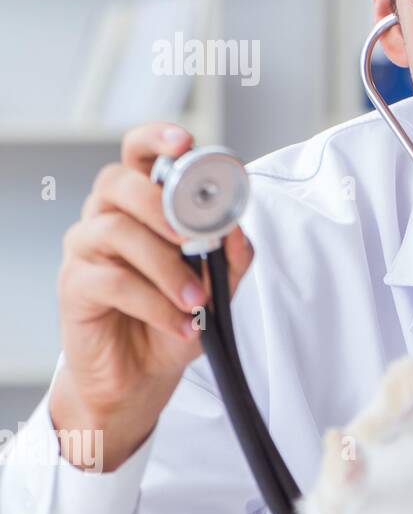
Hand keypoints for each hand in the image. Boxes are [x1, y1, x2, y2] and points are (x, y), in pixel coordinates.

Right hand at [54, 122, 255, 470]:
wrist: (144, 374)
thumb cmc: (176, 316)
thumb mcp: (219, 286)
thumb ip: (232, 255)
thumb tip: (236, 228)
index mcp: (143, 204)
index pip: (139, 153)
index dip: (156, 139)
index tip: (183, 141)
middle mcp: (107, 217)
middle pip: (118, 182)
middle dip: (161, 203)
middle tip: (193, 235)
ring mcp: (86, 250)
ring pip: (116, 231)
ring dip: (166, 267)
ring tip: (196, 300)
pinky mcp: (74, 287)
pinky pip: (109, 281)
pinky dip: (153, 303)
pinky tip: (179, 323)